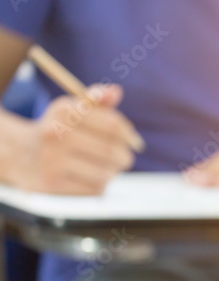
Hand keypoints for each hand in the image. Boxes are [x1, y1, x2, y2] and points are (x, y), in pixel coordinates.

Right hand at [3, 84, 137, 194]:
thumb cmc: (57, 130)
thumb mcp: (72, 110)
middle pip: (110, 151)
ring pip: (104, 173)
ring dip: (113, 173)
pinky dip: (100, 185)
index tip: (135, 142)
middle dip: (124, 157)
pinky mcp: (52, 183)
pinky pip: (94, 189)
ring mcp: (52, 160)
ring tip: (109, 169)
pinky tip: (94, 178)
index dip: (129, 135)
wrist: (20, 153)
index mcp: (64, 111)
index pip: (111, 125)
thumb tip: (116, 92)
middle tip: (125, 159)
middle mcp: (56, 134)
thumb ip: (96, 101)